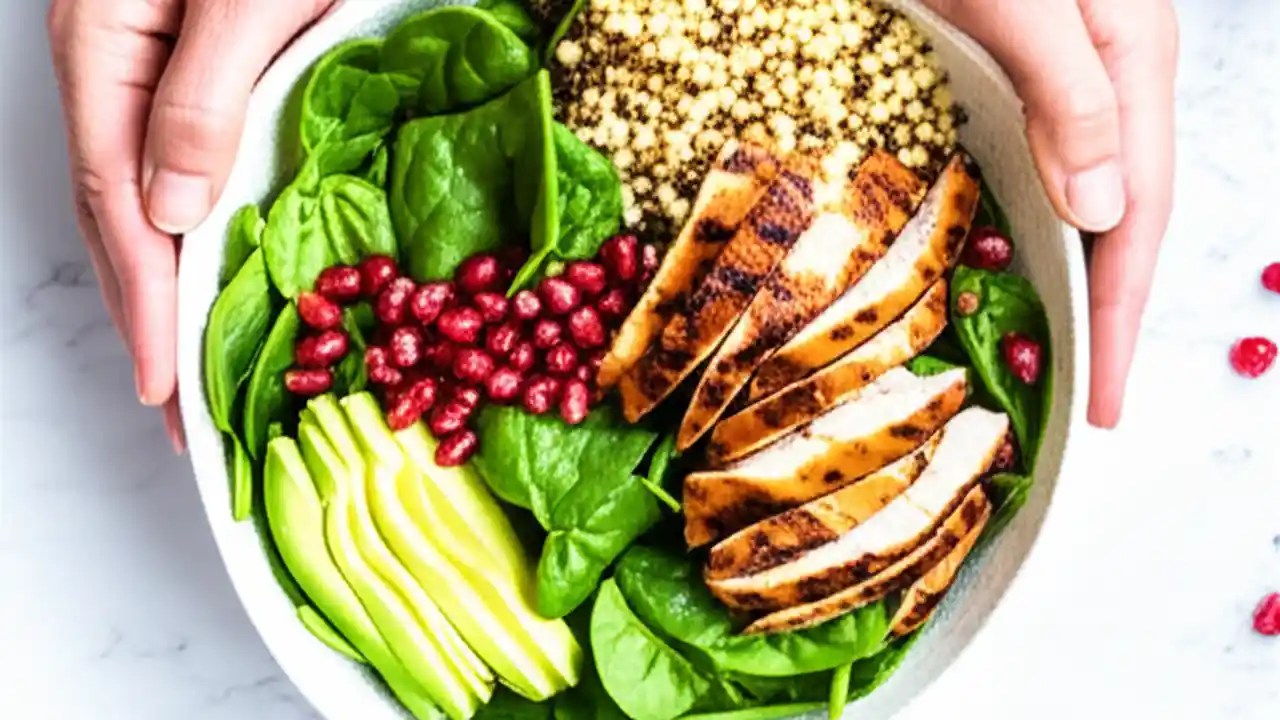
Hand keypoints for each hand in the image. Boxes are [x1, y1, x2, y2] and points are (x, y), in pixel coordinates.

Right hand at [47, 0, 333, 451]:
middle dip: (152, 316)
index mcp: (105, 47)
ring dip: (173, 286)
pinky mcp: (209, 67)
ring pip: (154, 197)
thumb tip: (169, 213)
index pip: (120, 203)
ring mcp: (160, 68)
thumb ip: (201, 98)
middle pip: (125, 213)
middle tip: (180, 415)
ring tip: (195, 371)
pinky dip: (203, 229)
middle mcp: (118, 64)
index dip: (145, 302)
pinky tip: (219, 271)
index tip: (167, 388)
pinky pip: (194, 163)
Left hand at [924, 0, 1177, 426]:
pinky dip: (1034, 218)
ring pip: (1085, 190)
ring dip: (1075, 274)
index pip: (1141, 217)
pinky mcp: (1016, 57)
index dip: (1127, 318)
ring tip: (1056, 351)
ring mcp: (1065, 65)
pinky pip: (1040, 158)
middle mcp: (1108, 70)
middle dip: (1110, 314)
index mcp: (1128, 60)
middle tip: (1087, 400)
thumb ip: (1068, 91)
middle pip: (1124, 213)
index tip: (1108, 405)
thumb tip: (1108, 212)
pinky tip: (1013, 249)